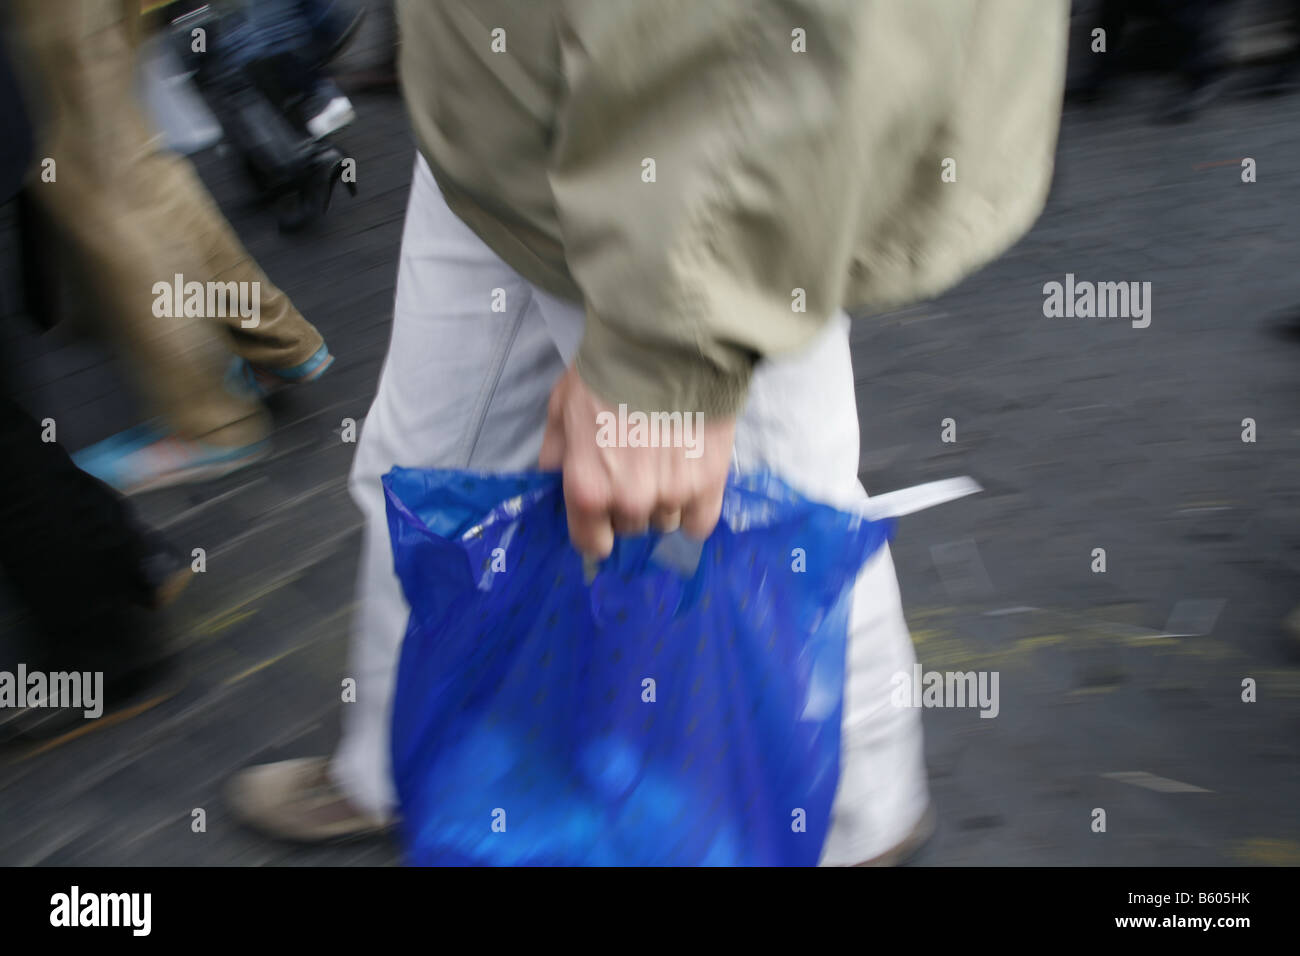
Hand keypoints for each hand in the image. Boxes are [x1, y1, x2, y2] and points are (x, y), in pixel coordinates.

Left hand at [538, 365, 735, 558]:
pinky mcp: (709, 485)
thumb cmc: (607, 373)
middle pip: (631, 527)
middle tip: (635, 468)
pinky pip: (700, 522)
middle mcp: (630, 502)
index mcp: (587, 490)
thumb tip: (555, 478)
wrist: (665, 345)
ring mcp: (672, 496)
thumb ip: (556, 453)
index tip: (602, 517)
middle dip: (629, 505)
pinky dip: (695, 507)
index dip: (595, 529)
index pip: (591, 543)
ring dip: (663, 502)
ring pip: (666, 522)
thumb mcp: (561, 408)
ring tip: (665, 464)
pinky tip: (689, 480)